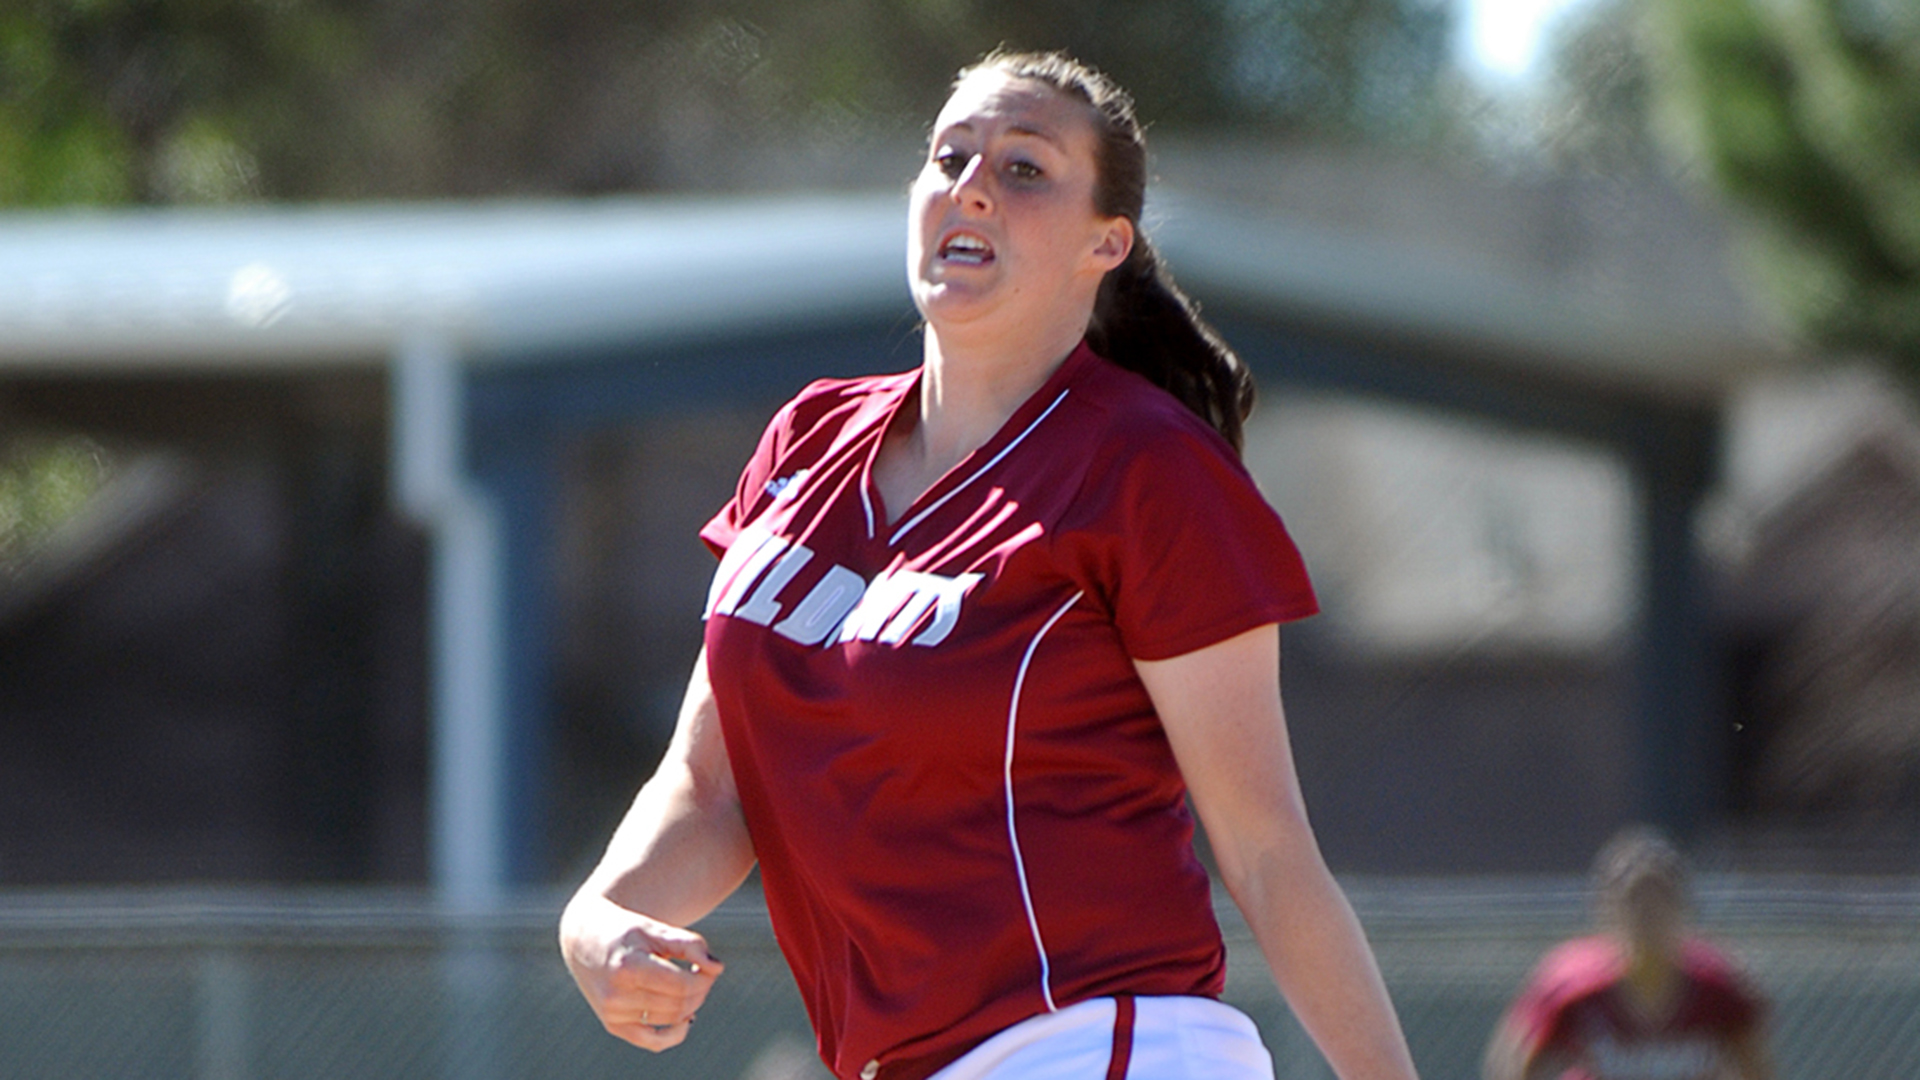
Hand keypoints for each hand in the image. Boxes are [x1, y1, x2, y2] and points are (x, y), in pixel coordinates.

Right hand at [561, 895, 724, 1051]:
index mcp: (627, 967)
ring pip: (670, 1021)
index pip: (682, 985)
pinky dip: (674, 1034)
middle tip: (704, 973)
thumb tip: (718, 968)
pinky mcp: (613, 1025)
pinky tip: (686, 1018)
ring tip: (690, 985)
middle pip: (678, 1004)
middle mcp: (616, 995)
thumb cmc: (626, 931)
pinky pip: (652, 1042)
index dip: (704, 977)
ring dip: (691, 1006)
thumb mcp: (656, 929)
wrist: (585, 940)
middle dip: (700, 990)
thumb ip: (690, 944)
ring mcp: (613, 1014)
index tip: (708, 965)